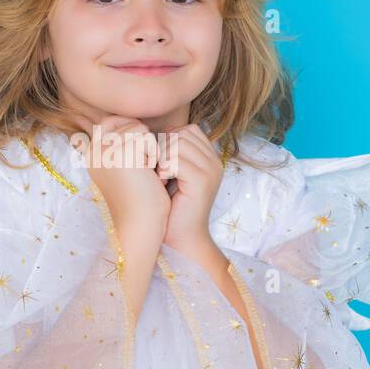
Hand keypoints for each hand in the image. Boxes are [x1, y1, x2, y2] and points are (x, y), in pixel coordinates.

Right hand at [73, 115, 170, 244]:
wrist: (140, 227)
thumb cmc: (140, 201)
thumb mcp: (127, 169)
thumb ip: (125, 146)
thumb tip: (140, 125)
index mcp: (90, 155)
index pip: (112, 121)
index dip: (133, 133)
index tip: (140, 161)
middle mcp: (93, 151)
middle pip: (127, 122)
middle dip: (143, 143)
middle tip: (143, 171)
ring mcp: (105, 151)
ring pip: (138, 128)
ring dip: (150, 149)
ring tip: (145, 174)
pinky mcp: (120, 153)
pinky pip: (147, 136)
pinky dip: (155, 154)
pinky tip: (149, 174)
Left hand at [157, 124, 223, 253]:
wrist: (181, 239)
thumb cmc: (170, 208)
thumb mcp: (171, 174)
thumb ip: (170, 152)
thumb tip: (154, 131)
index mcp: (210, 159)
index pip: (188, 129)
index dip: (168, 140)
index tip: (160, 162)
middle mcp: (215, 162)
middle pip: (182, 132)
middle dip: (163, 148)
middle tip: (158, 171)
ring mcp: (211, 171)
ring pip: (178, 142)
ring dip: (162, 158)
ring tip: (160, 177)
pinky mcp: (202, 182)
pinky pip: (176, 160)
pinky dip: (163, 169)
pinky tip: (162, 183)